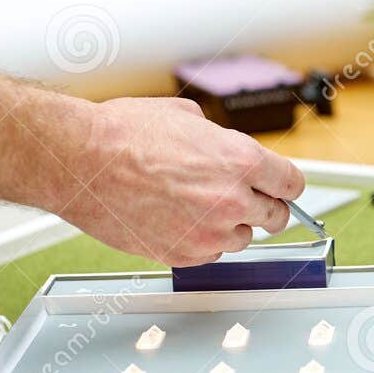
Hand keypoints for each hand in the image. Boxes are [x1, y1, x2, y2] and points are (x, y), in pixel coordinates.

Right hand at [56, 97, 304, 266]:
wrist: (81, 162)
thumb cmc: (124, 134)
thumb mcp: (187, 117)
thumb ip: (222, 141)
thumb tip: (229, 150)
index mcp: (242, 161)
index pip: (292, 184)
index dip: (285, 185)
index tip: (280, 188)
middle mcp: (232, 200)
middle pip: (277, 217)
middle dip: (263, 207)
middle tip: (244, 200)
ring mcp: (209, 233)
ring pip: (242, 239)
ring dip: (229, 226)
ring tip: (195, 205)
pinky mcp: (183, 255)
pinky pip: (209, 255)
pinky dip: (200, 242)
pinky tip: (175, 219)